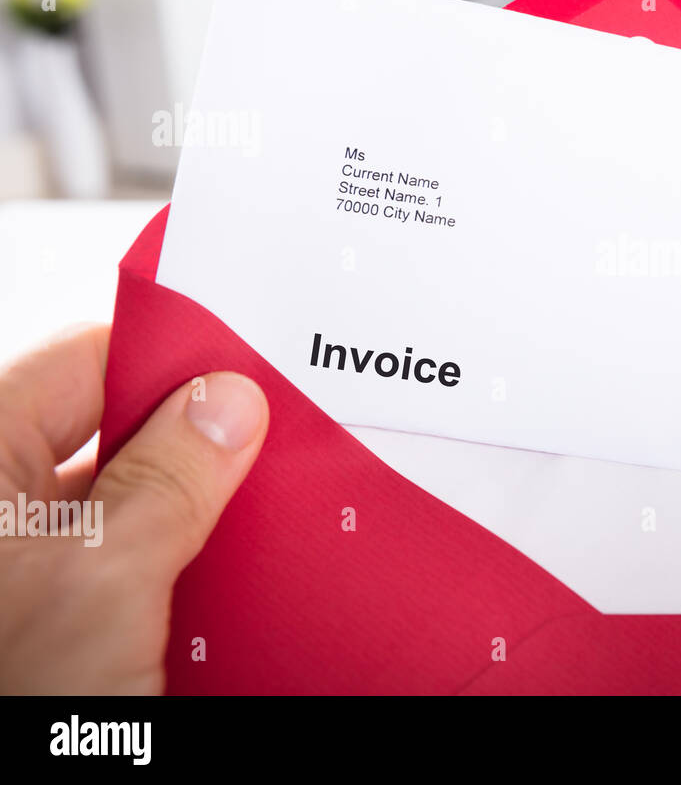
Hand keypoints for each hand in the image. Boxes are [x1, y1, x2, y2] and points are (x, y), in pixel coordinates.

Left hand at [0, 324, 268, 692]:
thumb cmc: (6, 692)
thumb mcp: (99, 575)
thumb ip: (168, 476)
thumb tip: (226, 400)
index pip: (84, 363)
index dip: (170, 355)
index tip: (255, 361)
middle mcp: (1, 510)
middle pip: (122, 434)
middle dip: (207, 440)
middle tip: (285, 441)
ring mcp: (36, 570)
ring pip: (144, 505)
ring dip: (212, 513)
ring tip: (281, 513)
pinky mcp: (71, 622)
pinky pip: (148, 567)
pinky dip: (201, 568)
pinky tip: (252, 578)